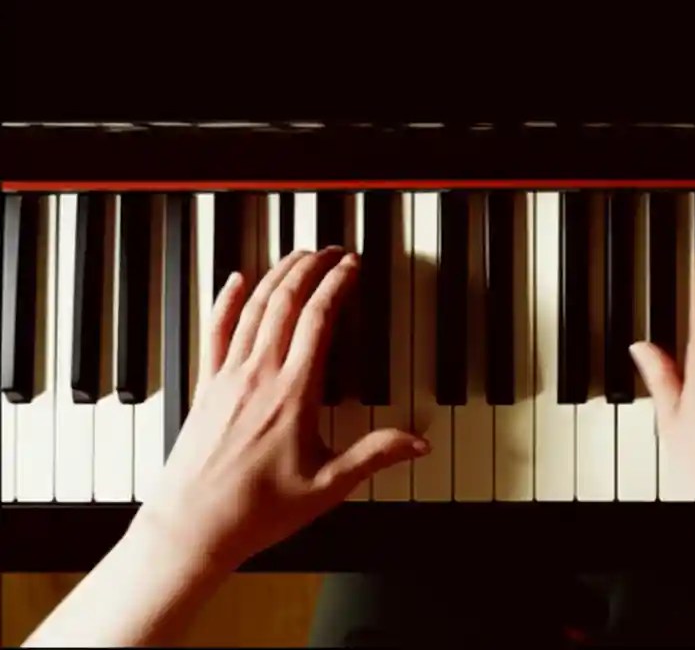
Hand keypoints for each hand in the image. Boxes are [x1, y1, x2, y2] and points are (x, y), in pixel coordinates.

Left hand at [134, 247, 428, 569]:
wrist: (193, 527)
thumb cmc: (256, 511)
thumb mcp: (326, 486)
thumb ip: (374, 456)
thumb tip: (416, 442)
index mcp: (292, 395)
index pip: (319, 321)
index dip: (337, 286)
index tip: (351, 267)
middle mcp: (258, 376)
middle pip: (285, 303)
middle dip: (310, 269)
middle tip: (330, 252)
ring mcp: (228, 378)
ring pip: (253, 309)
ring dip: (277, 276)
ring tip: (297, 257)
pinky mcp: (206, 387)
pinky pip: (216, 332)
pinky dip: (227, 301)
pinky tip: (234, 281)